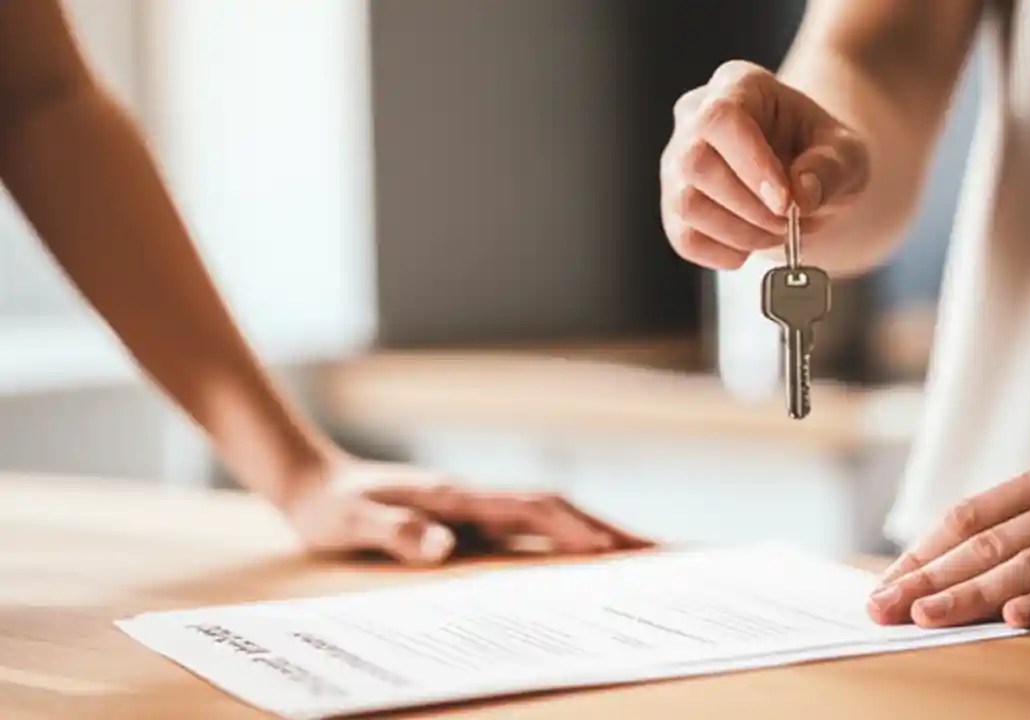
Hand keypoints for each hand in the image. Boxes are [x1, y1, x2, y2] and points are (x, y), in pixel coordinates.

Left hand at [279, 458, 651, 564]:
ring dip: (598, 533)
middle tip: (660, 551)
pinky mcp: (472, 521)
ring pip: (551, 518)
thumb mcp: (352, 524)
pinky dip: (568, 542)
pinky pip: (531, 532)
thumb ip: (396, 533)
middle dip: (610, 528)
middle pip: (558, 509)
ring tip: (645, 556)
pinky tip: (585, 561)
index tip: (611, 549)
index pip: (530, 508)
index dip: (571, 528)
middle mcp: (476, 497)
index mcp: (457, 495)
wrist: (313, 482)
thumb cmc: (332, 508)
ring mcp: (477, 508)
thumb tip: (447, 547)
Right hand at [660, 60, 868, 269]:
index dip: (750, 164)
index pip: (722, 118)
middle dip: (749, 206)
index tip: (785, 201)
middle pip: (696, 163)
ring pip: (686, 204)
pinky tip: (752, 245)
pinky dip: (724, 253)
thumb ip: (830, 169)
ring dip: (739, 233)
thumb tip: (801, 195)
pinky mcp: (674, 207)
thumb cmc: (821, 153)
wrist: (805, 176)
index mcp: (738, 85)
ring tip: (777, 233)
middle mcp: (694, 117)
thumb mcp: (846, 152)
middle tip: (790, 223)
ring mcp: (677, 164)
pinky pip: (686, 239)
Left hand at [868, 446, 1029, 627]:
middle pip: (989, 541)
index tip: (888, 581)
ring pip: (1029, 564)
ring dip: (971, 594)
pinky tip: (1014, 618)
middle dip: (929, 577)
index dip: (925, 550)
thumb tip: (969, 550)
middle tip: (884, 608)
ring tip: (926, 618)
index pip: (973, 514)